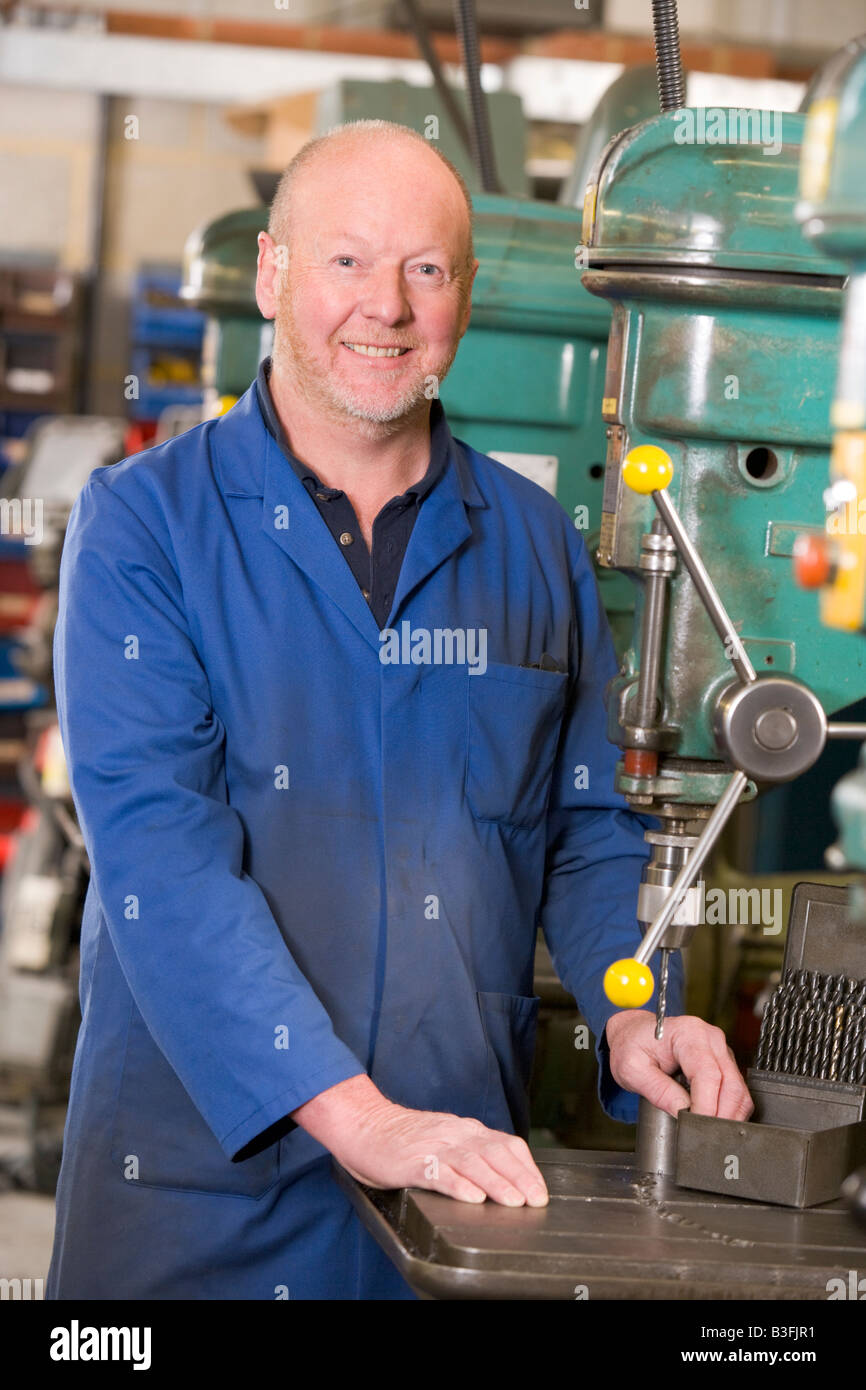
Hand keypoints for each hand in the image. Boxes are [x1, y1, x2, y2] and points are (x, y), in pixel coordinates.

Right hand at [292, 1073, 548, 1206]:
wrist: (364, 1123)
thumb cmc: (404, 1138)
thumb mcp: (445, 1139)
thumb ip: (470, 1153)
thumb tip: (503, 1177)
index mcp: (465, 1130)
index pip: (505, 1144)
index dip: (526, 1168)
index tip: (540, 1190)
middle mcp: (454, 1134)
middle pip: (495, 1153)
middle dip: (520, 1177)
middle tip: (536, 1200)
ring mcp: (433, 1146)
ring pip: (472, 1162)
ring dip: (496, 1182)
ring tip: (513, 1201)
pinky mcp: (412, 1161)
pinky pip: (439, 1172)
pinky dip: (458, 1184)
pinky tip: (471, 1197)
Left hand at [604, 1010, 752, 1120]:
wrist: (634, 1033)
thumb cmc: (632, 1045)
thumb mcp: (632, 1069)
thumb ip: (658, 1090)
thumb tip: (683, 1112)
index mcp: (688, 1034)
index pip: (708, 1074)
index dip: (706, 1106)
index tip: (696, 1127)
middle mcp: (711, 1039)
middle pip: (731, 1085)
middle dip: (721, 1117)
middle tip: (703, 1138)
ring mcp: (720, 1051)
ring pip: (738, 1091)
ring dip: (728, 1117)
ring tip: (706, 1134)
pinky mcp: (724, 1064)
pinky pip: (736, 1092)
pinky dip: (729, 1112)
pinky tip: (712, 1123)